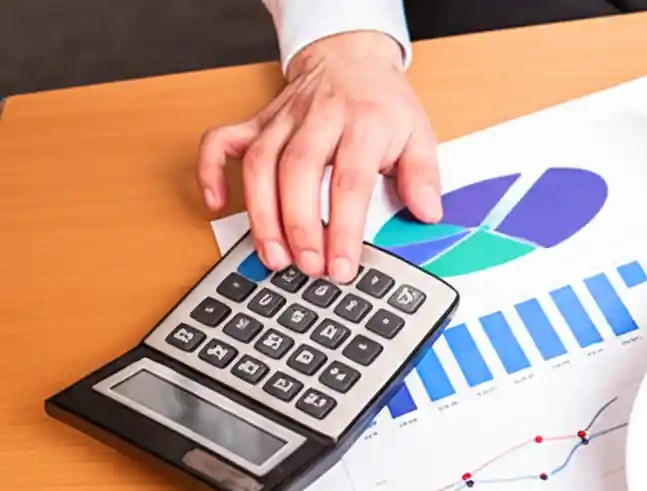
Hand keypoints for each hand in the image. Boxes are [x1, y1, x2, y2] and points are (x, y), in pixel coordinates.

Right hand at [198, 31, 441, 283]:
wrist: (351, 59)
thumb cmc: (383, 105)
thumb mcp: (419, 134)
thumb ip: (423, 175)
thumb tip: (427, 212)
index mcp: (363, 123)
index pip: (350, 179)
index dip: (344, 227)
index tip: (342, 265)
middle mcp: (319, 118)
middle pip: (299, 171)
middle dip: (299, 224)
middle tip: (307, 266)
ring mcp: (283, 119)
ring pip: (260, 162)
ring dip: (261, 213)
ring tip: (273, 255)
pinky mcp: (257, 121)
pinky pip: (221, 140)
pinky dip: (211, 171)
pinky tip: (217, 204)